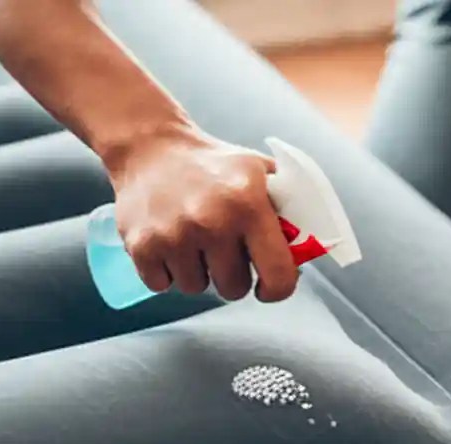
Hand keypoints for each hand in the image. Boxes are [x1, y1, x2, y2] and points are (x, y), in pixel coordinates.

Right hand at [104, 126, 296, 302]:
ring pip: (196, 288)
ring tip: (191, 240)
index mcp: (248, 203)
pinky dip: (165, 272)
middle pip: (233, 288)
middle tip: (222, 250)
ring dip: (196, 272)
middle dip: (231, 275)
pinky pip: (163, 285)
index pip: (278, 274)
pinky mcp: (142, 246)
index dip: (277, 289)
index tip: (267, 288)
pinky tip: (167, 242)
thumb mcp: (257, 171)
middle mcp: (212, 221)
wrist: (149, 146)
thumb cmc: (212, 164)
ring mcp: (174, 235)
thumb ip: (287, 206)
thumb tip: (309, 248)